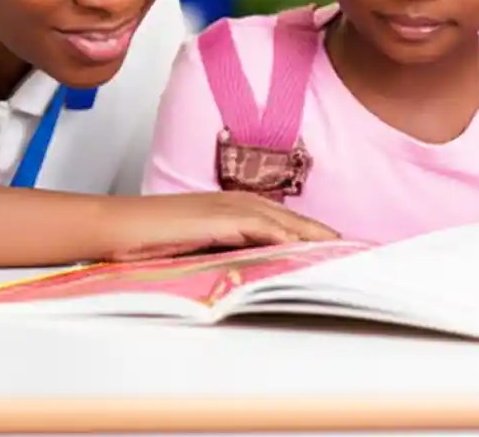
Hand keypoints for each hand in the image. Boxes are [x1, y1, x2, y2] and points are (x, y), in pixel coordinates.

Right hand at [99, 192, 340, 261]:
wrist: (114, 227)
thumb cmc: (146, 241)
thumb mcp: (197, 252)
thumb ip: (226, 257)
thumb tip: (255, 277)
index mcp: (234, 209)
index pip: (287, 225)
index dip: (317, 240)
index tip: (343, 257)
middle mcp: (238, 202)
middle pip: (297, 222)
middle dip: (329, 240)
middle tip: (363, 258)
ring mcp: (230, 207)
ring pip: (288, 224)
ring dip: (320, 240)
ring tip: (349, 258)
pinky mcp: (222, 217)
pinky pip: (267, 229)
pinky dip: (294, 240)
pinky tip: (314, 252)